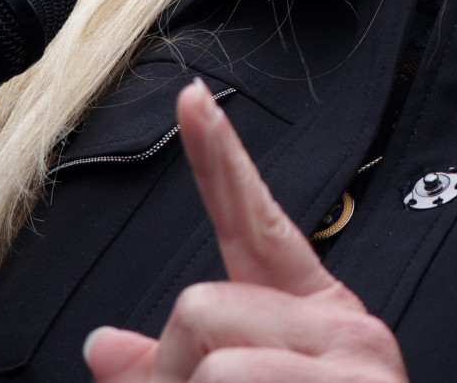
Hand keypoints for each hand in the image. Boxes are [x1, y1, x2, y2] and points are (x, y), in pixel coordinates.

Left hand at [85, 80, 406, 382]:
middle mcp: (344, 332)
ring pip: (213, 364)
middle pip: (199, 309)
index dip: (220, 158)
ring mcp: (353, 368)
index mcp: (317, 320)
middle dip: (173, 376)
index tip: (192, 100)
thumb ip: (171, 375)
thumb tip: (103, 349)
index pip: (260, 223)